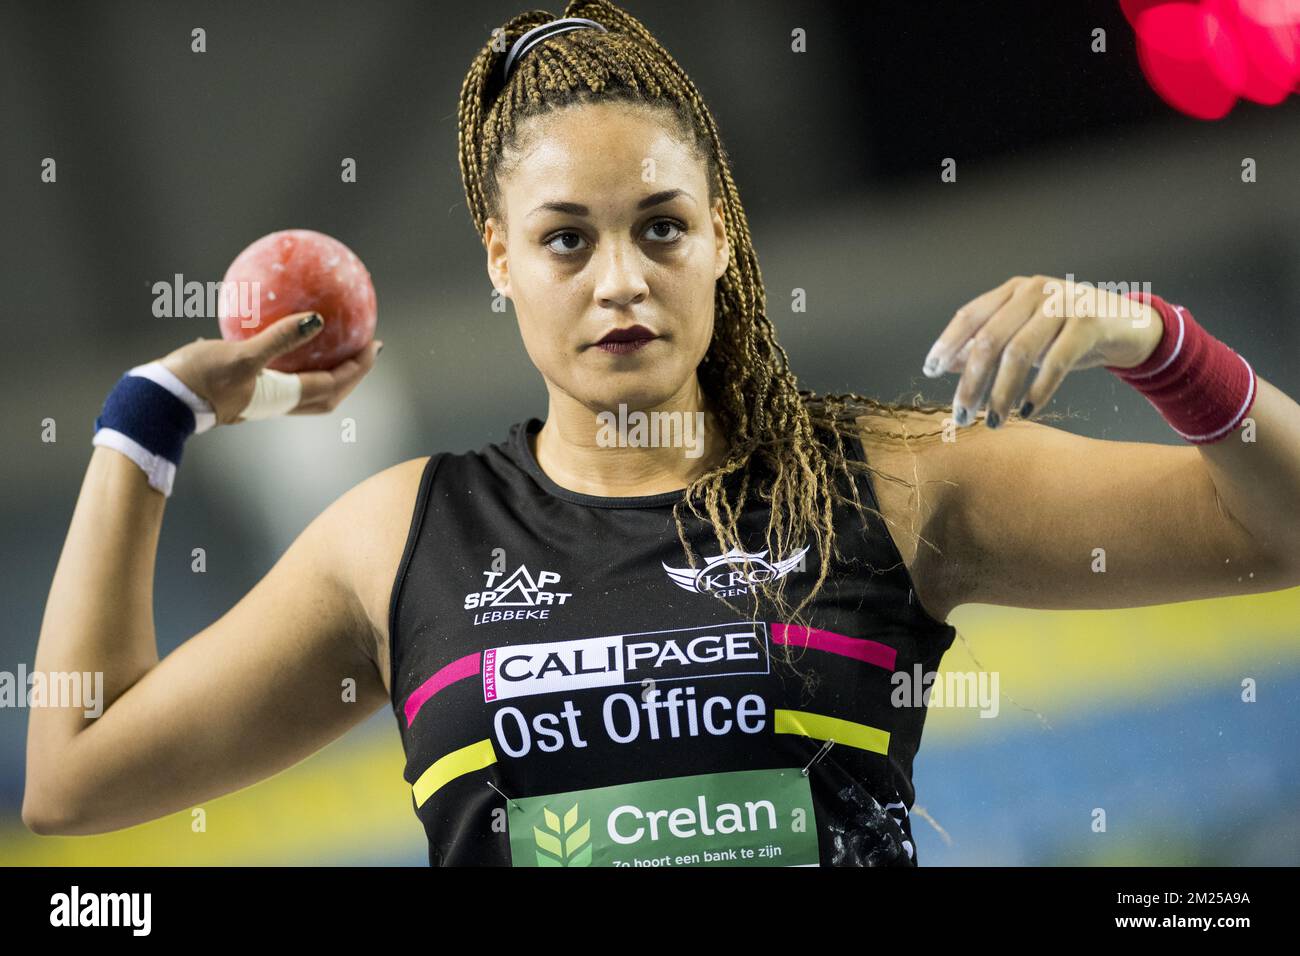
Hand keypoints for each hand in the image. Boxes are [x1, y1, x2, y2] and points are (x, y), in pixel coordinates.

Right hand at [157, 311, 382, 425]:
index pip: (333, 384)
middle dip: (348, 374)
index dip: (357, 368)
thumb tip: (316, 320)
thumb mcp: (241, 354)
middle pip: (325, 393)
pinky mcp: (237, 392)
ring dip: (320, 370)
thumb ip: (279, 338)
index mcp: (281, 397)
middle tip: (363, 348)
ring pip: (300, 387)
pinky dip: (283, 358)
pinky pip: (272, 373)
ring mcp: (255, 400)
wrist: (156, 402)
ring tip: (328, 344)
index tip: (373, 345)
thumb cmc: (197, 379)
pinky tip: (272, 331)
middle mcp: (274, 403)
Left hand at [922, 275, 1162, 427]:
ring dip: (1001, 393)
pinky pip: (1054, 362)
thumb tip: (949, 364)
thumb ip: (991, 344)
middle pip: (989, 340)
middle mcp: (1034, 291)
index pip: (970, 316)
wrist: (1130, 326)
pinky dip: (1037, 390)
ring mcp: (1062, 303)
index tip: (930, 372)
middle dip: (972, 382)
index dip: (947, 344)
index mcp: (1013, 290)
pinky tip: (1025, 410)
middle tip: (962, 415)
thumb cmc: (1069, 334)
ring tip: (993, 422)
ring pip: (1018, 353)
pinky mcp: (1088, 322)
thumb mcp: (1027, 336)